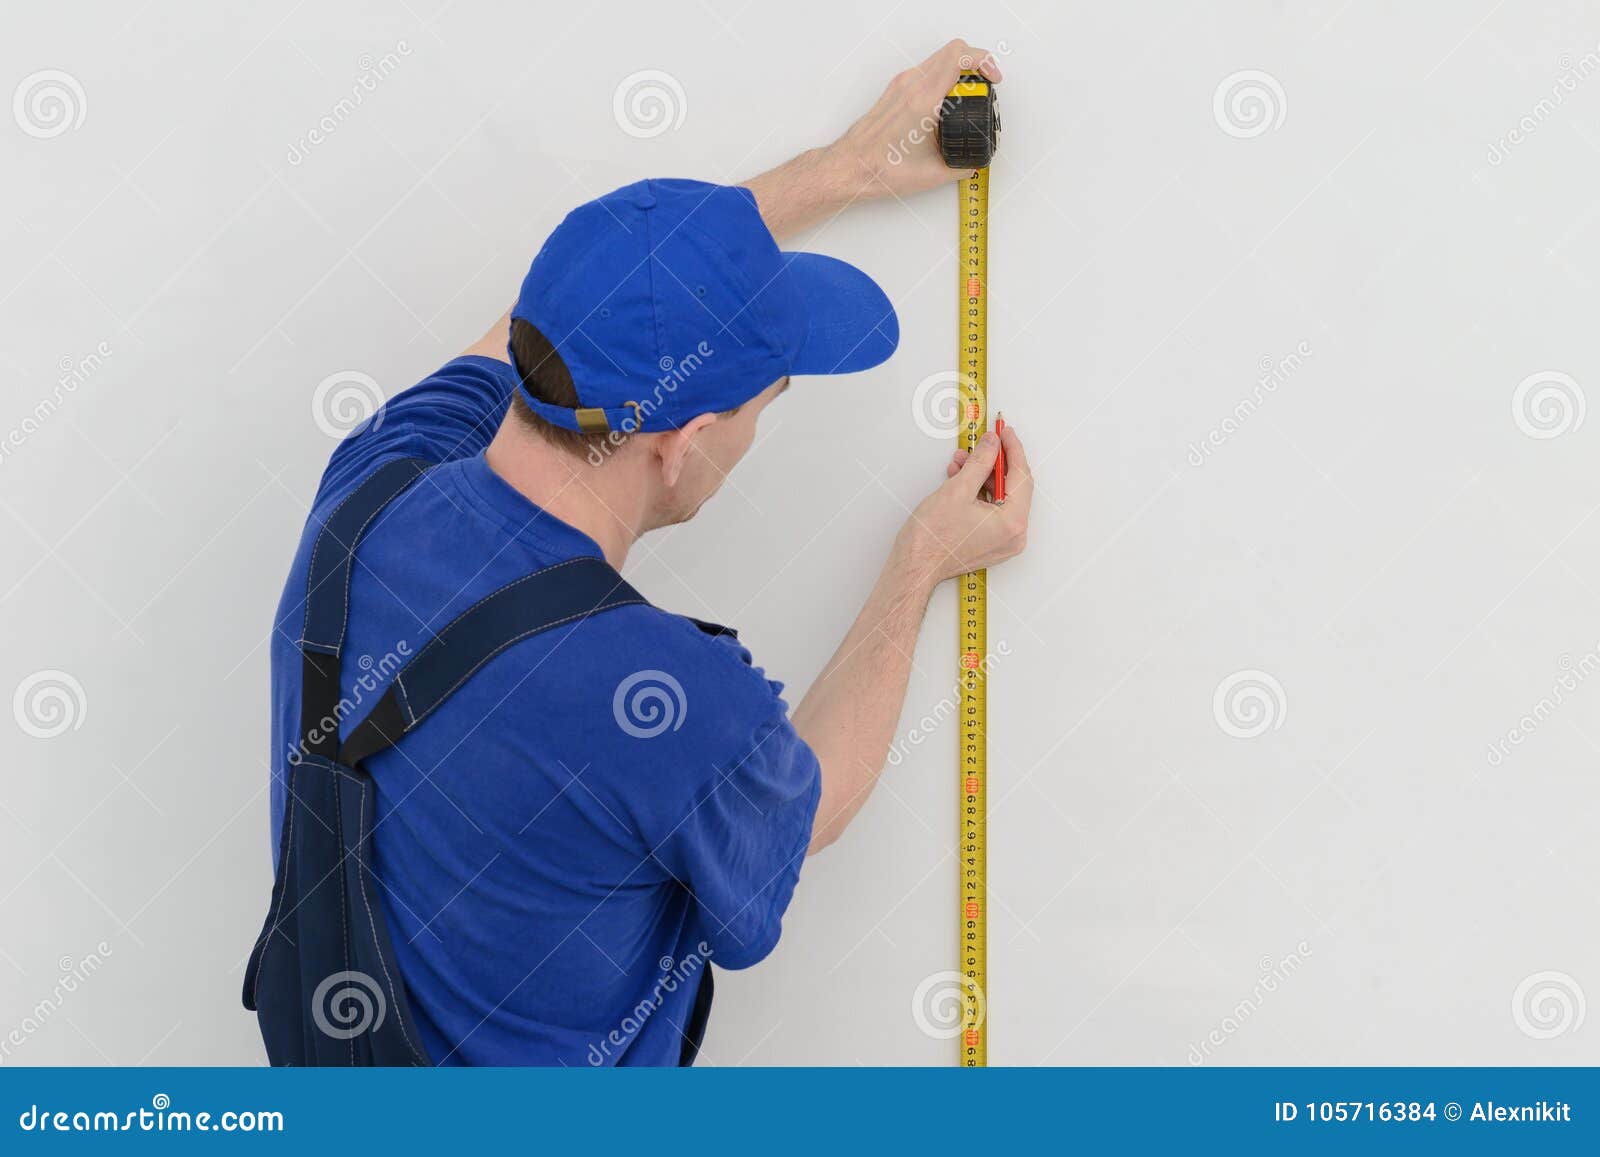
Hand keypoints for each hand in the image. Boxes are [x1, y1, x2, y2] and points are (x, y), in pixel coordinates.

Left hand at [828, 39, 1003, 201]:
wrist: (849, 168)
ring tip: (967, 97)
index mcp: (923, 101)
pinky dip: (943, 79)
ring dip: (959, 70)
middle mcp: (911, 85)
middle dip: (976, 64)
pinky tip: (946, 104)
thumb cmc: (879, 170)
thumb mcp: (932, 174)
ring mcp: (901, 84)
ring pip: (939, 59)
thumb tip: (973, 161)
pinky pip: (926, 71)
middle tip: (985, 86)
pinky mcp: (896, 89)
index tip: (993, 78)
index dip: (984, 60)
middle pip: (953, 51)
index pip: (959, 57)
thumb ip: (961, 166)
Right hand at [898, 422, 1031, 587]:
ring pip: (1000, 497)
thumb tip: (992, 444)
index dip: (1012, 450)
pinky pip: (992, 510)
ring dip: (982, 476)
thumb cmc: (932, 540)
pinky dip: (978, 493)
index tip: (1005, 432)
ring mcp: (1003, 541)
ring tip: (962, 462)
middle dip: (994, 462)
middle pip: (1013, 487)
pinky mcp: (991, 543)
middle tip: (985, 442)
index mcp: (1012, 523)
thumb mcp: (957, 490)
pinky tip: (961, 479)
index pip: (1021, 476)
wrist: (914, 566)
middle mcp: (1013, 535)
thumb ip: (980, 462)